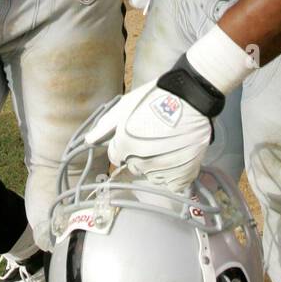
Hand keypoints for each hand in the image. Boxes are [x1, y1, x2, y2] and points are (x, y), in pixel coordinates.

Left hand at [85, 78, 213, 190]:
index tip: (137, 135)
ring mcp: (162, 170)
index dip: (125, 145)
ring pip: (152, 175)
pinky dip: (174, 175)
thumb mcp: (125, 106)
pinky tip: (178, 158)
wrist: (191, 97)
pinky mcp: (182, 175)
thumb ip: (105, 126)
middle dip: (140, 155)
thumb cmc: (156, 97)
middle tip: (155, 137)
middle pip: (134, 166)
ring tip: (169, 145)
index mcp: (125, 146)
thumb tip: (89, 140)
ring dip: (157, 165)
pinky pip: (172, 184)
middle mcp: (141, 162)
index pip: (116, 157)